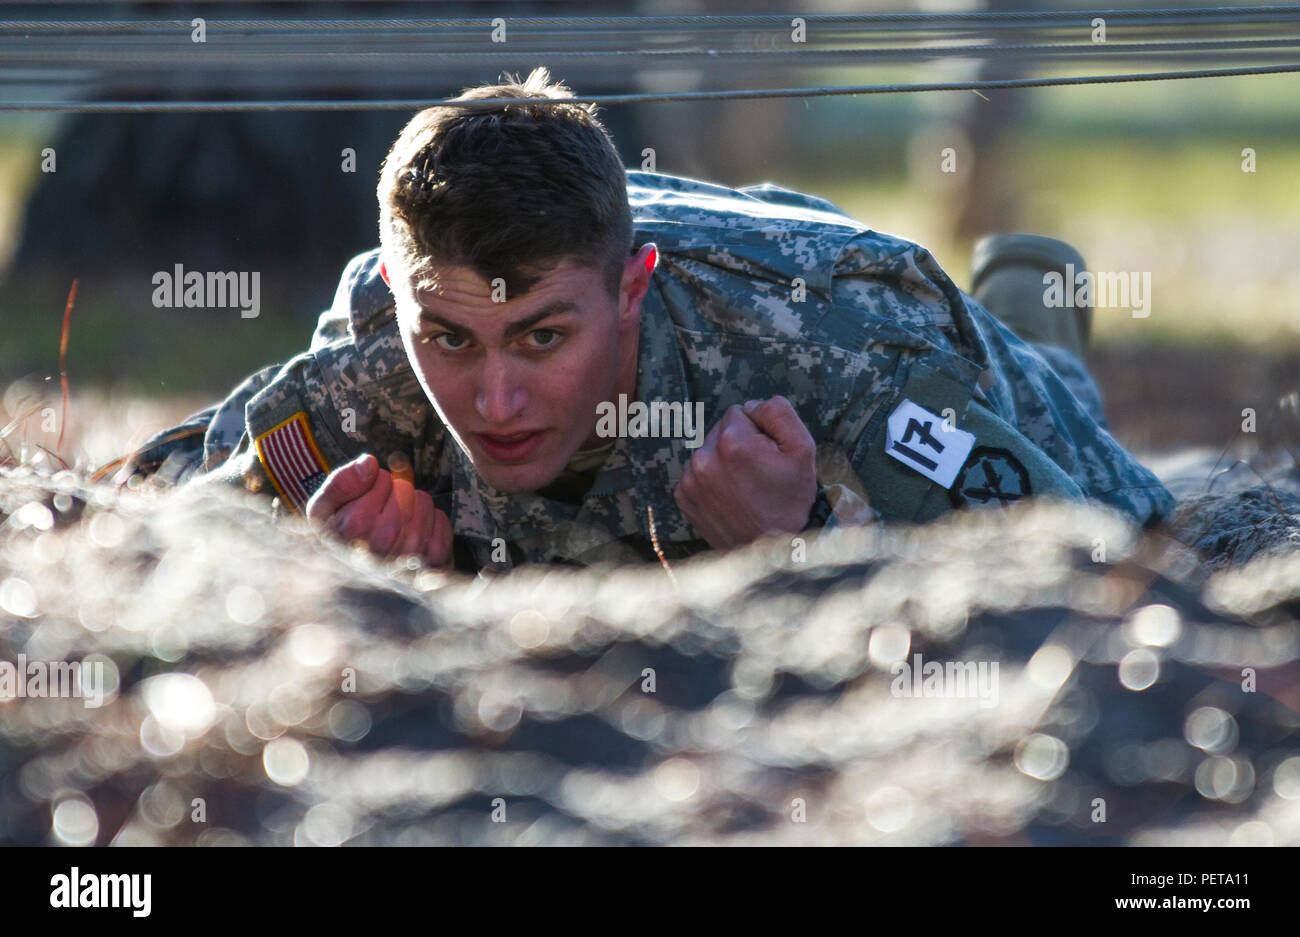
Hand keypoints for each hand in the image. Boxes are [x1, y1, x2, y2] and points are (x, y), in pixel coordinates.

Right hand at [305, 453, 453, 568]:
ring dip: (413, 506)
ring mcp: (412, 557)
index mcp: (353, 528)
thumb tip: (369, 463)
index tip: (366, 498)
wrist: (350, 584)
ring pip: (425, 503)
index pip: (382, 478)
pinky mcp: (434, 565)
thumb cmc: (335, 540)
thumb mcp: (323, 510)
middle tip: (381, 510)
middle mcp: (384, 545)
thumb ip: (341, 482)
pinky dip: (432, 521)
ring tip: (396, 522)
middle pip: (405, 490)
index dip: (375, 482)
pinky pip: (441, 522)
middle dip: (395, 492)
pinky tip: (413, 532)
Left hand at [673, 396, 817, 548]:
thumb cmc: (790, 500)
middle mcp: (704, 457)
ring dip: (724, 462)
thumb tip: (752, 404)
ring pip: (709, 451)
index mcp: (731, 441)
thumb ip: (778, 412)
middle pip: (721, 430)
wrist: (770, 551)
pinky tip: (729, 497)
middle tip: (758, 473)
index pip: (740, 411)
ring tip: (744, 488)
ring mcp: (690, 479)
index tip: (768, 455)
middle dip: (739, 444)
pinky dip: (712, 481)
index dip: (759, 431)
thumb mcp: (802, 449)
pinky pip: (698, 473)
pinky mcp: (683, 497)